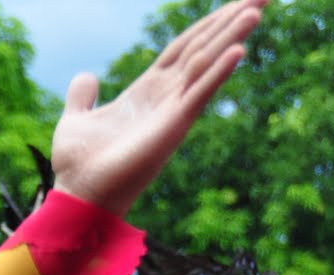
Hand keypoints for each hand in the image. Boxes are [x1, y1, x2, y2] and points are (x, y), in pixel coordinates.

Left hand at [52, 0, 265, 216]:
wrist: (77, 196)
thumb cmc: (78, 165)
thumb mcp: (76, 120)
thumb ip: (83, 97)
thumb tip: (87, 76)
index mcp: (146, 91)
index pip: (183, 49)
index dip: (206, 25)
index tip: (233, 4)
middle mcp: (165, 97)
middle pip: (202, 49)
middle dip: (230, 21)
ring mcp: (171, 111)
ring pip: (206, 64)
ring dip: (231, 36)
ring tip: (257, 9)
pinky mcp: (171, 127)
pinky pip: (199, 94)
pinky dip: (218, 73)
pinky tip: (239, 51)